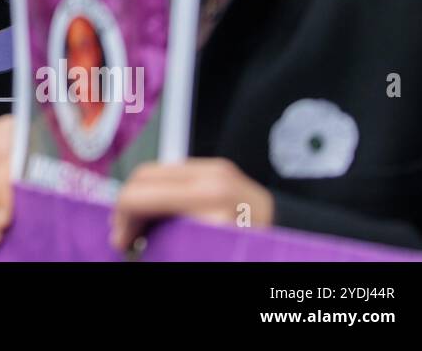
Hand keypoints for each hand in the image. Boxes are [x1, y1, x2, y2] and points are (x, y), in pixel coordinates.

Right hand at [110, 158, 274, 251]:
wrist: (300, 242)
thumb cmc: (256, 252)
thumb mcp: (204, 250)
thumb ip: (166, 237)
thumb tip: (131, 236)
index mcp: (207, 200)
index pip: (138, 194)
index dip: (121, 219)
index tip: (121, 242)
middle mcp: (212, 176)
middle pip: (143, 176)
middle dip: (128, 205)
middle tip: (126, 234)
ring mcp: (219, 169)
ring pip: (158, 172)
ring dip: (145, 197)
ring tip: (145, 226)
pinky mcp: (223, 169)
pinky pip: (178, 174)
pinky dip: (164, 192)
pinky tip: (164, 214)